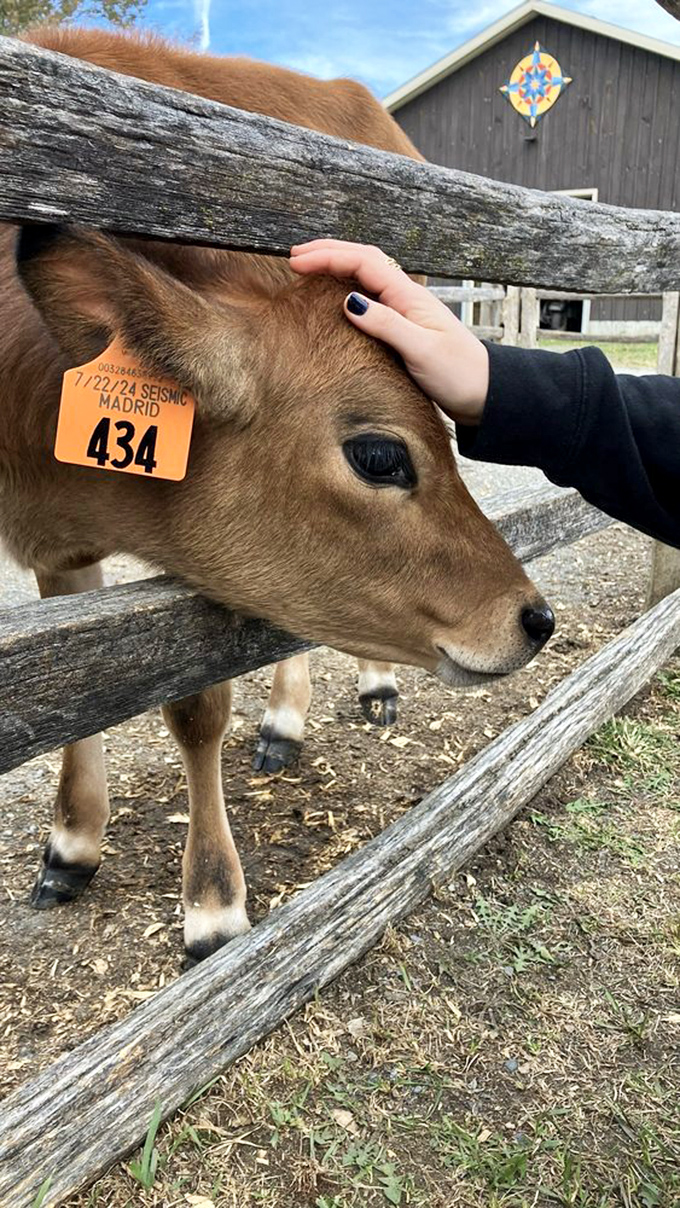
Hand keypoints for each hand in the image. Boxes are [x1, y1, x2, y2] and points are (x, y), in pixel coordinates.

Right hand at [289, 239, 488, 424]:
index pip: (363, 262)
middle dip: (328, 253)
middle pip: (363, 260)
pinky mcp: (403, 327)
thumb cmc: (458, 373)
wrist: (483, 392)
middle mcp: (405, 297)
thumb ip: (386, 324)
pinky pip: (370, 297)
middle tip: (295, 257)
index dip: (328, 257)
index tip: (297, 261)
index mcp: (408, 296)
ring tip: (308, 268)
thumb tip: (348, 301)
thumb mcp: (421, 350)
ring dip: (336, 266)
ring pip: (365, 276)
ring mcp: (404, 310)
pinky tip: (335, 296)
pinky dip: (347, 288)